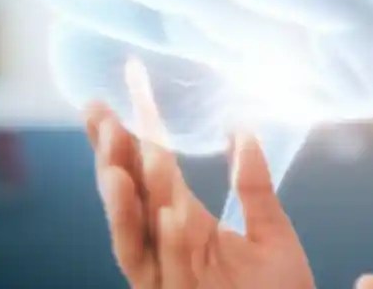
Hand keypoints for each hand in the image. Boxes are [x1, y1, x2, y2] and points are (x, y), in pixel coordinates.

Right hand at [85, 59, 314, 288]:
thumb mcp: (271, 231)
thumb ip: (254, 184)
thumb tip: (242, 129)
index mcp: (185, 228)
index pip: (149, 178)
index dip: (129, 142)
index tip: (110, 101)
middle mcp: (168, 253)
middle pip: (130, 205)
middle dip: (112, 164)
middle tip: (101, 118)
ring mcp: (172, 280)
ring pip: (139, 241)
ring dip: (129, 203)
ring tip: (119, 164)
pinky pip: (175, 271)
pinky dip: (172, 243)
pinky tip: (171, 212)